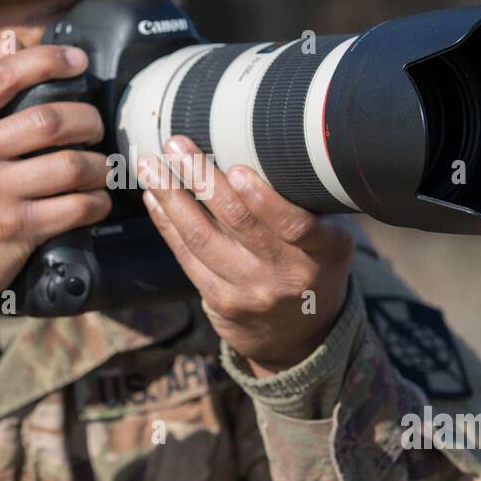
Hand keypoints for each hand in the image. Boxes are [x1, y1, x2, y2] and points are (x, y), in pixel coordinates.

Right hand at [0, 45, 111, 340]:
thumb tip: (11, 42)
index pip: (4, 73)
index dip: (50, 59)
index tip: (78, 60)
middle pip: (51, 119)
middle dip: (89, 120)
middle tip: (96, 127)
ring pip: (71, 165)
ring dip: (98, 166)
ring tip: (100, 168)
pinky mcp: (13, 229)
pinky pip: (75, 207)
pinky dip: (96, 203)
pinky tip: (95, 202)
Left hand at [139, 135, 353, 375]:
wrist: (299, 336)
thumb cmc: (312, 266)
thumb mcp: (329, 240)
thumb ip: (308, 205)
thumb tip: (268, 144)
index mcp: (324, 252)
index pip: (296, 226)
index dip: (264, 199)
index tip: (238, 168)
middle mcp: (286, 274)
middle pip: (238, 223)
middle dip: (203, 178)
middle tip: (177, 145)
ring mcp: (250, 291)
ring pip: (202, 239)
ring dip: (172, 196)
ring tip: (151, 165)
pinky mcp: (220, 302)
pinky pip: (187, 257)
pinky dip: (167, 224)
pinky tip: (154, 197)